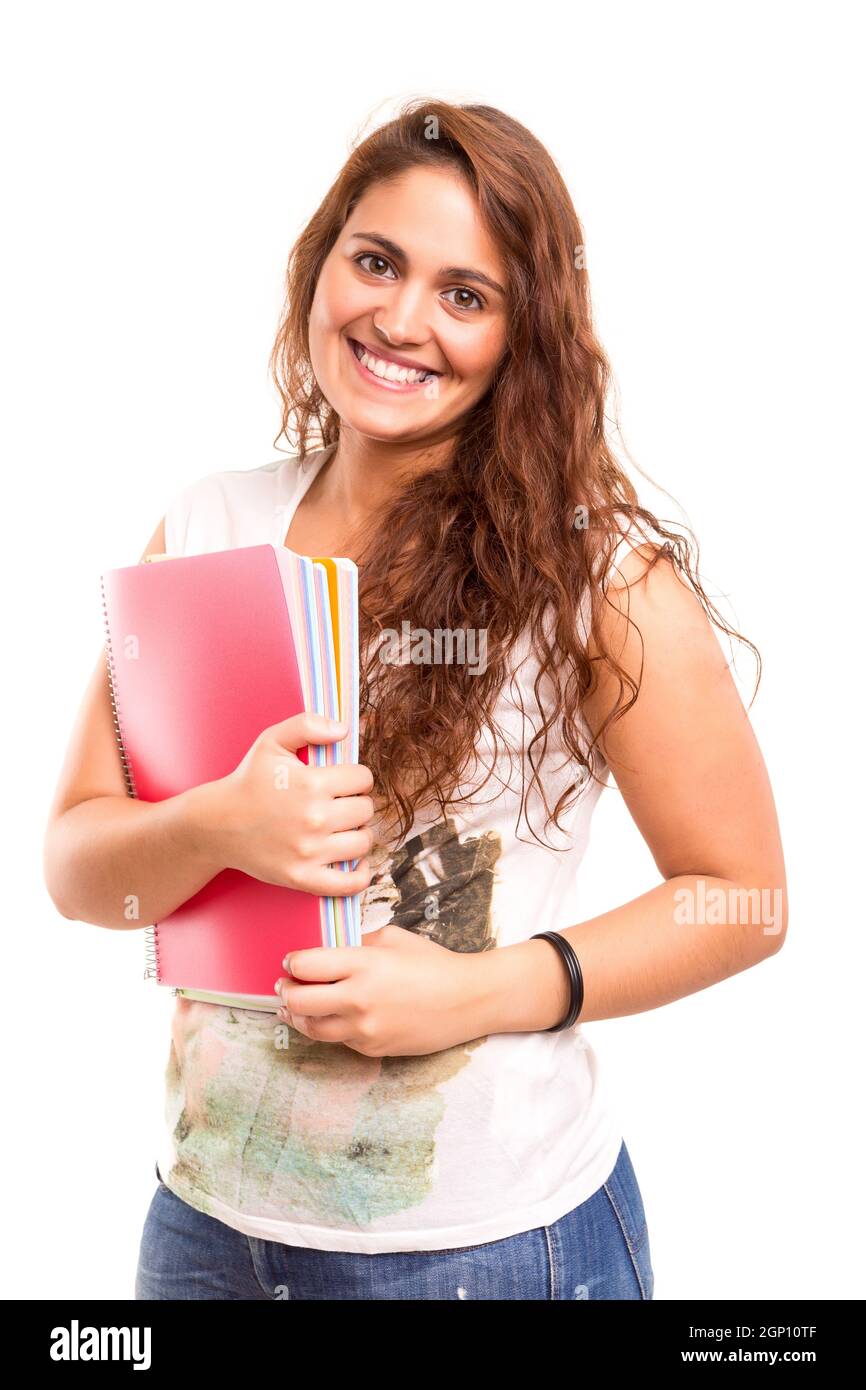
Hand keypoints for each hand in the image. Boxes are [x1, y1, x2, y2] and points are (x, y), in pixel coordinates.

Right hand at [195, 710, 374, 895]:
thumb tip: (343, 729)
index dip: (357, 777)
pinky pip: (348, 884)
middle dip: (356, 803)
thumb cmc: (248, 781)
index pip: (363, 779)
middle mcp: (314, 819)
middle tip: (339, 803)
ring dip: (358, 833)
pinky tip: (357, 864)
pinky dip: (360, 876)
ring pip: (364, 841)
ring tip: (342, 828)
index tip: (344, 781)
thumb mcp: (272, 741)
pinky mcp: (302, 878)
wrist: (218, 823)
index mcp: (311, 784)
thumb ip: (308, 724)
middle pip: (366, 809)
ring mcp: (309, 852)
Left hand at [274, 924, 487, 1056]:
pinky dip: (330, 1028)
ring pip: (311, 1028)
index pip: (305, 965)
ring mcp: (364, 1028)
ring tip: (294, 1007)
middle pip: (298, 1001)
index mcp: (363, 964)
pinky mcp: (372, 1049)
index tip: (292, 961)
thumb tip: (329, 947)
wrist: (469, 1000)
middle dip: (285, 992)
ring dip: (298, 1016)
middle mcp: (358, 998)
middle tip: (285, 985)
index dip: (292, 962)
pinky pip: (338, 1040)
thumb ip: (357, 942)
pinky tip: (331, 1017)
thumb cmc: (433, 964)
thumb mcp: (393, 938)